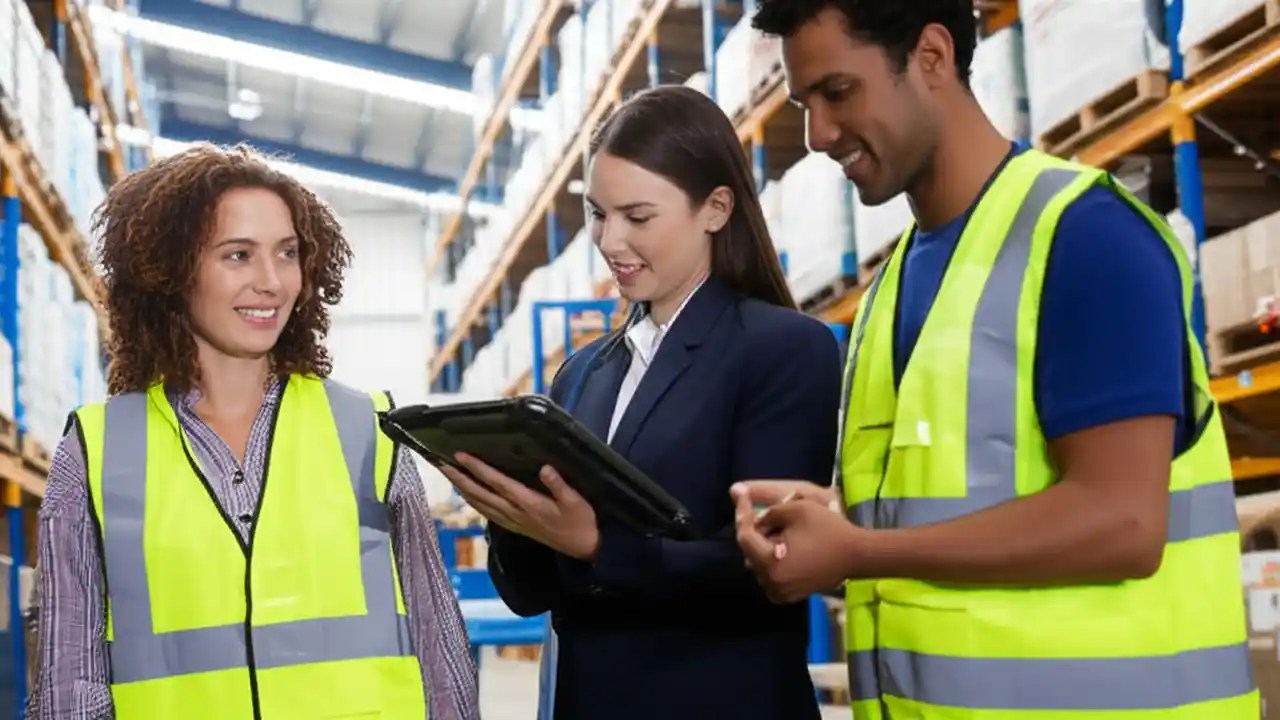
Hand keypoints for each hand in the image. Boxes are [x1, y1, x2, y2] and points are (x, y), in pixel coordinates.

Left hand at [440, 453, 599, 560]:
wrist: (584, 549)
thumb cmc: (581, 521)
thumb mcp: (577, 501)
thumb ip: (559, 485)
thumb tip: (545, 468)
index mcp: (529, 504)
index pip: (497, 483)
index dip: (478, 469)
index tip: (461, 456)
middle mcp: (515, 513)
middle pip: (481, 494)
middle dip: (460, 479)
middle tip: (441, 464)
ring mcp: (513, 522)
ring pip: (481, 505)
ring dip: (463, 490)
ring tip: (449, 476)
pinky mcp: (515, 527)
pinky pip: (488, 513)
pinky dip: (474, 503)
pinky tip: (468, 496)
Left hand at [731, 483, 860, 602]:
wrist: (857, 555)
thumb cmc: (828, 530)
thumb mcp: (795, 510)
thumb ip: (768, 513)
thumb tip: (754, 519)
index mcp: (771, 564)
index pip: (745, 537)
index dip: (742, 513)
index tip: (741, 496)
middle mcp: (771, 583)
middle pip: (751, 551)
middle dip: (755, 530)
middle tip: (758, 510)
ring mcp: (780, 592)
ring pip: (759, 562)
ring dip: (763, 544)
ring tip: (776, 526)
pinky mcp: (790, 595)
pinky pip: (771, 572)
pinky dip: (772, 557)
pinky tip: (784, 542)